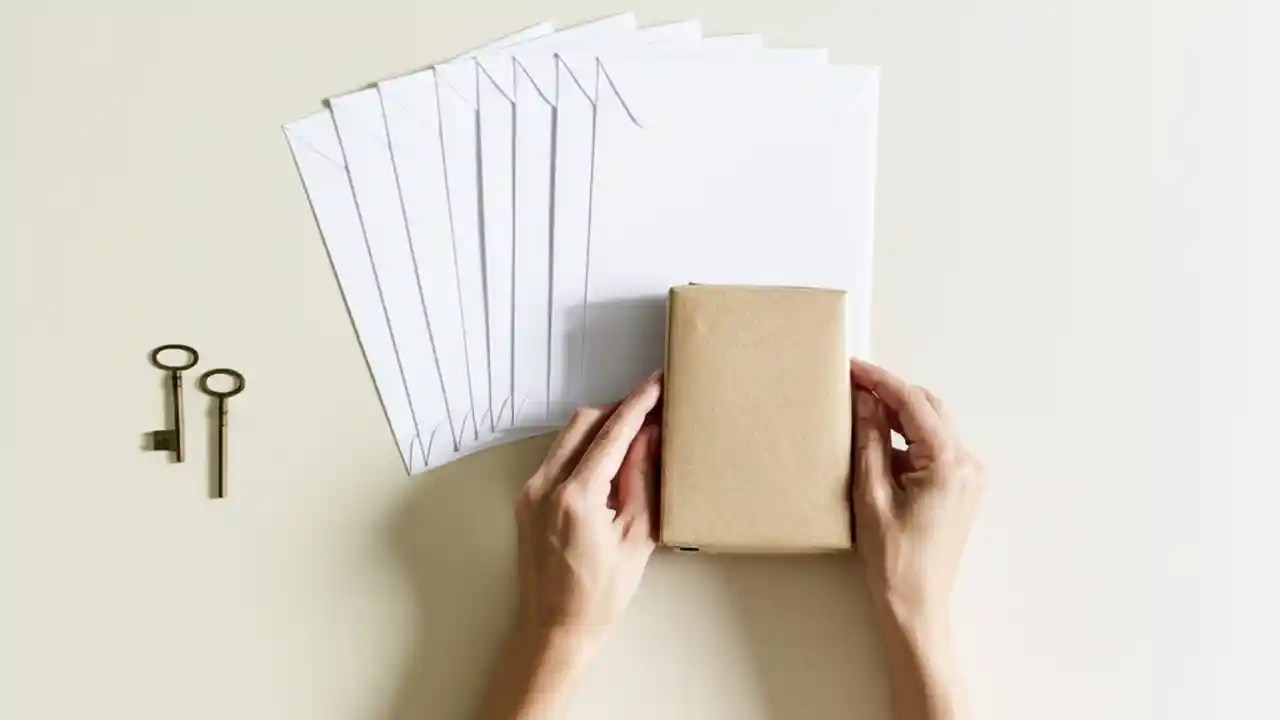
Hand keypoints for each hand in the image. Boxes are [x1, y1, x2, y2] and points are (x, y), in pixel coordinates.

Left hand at [514, 372, 662, 644]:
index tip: (656, 384)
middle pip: (583, 423)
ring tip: (632, 435)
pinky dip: (582, 449)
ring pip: (566, 437)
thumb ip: (643, 480)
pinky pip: (555, 458)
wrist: (553, 630)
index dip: (638, 404)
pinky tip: (606, 463)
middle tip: (649, 409)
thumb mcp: (636, 537)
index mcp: (576, 497)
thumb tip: (650, 436)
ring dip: (599, 428)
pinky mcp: (524, 501)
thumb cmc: (600, 596)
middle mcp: (544, 486)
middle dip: (618, 410)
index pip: (612, 434)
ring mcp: (529, 492)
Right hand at [850, 358, 985, 623]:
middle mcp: (967, 463)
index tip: (852, 367)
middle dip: (890, 393)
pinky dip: (907, 440)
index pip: (912, 403)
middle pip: (927, 408)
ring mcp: (969, 475)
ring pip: (932, 426)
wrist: (917, 604)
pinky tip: (878, 446)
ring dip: (898, 416)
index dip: (880, 380)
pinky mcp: (962, 487)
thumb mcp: (871, 494)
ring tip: (859, 412)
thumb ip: (869, 440)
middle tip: (852, 385)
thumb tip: (866, 399)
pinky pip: (934, 448)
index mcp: (948, 462)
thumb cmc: (892, 559)